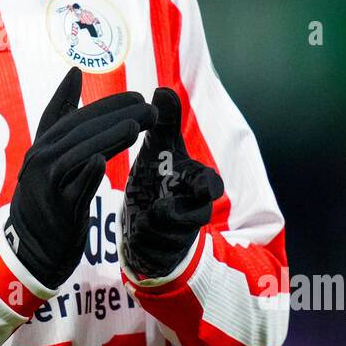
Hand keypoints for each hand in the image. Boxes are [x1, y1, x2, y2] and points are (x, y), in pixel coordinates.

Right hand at [5, 67, 156, 290]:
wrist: (33, 248)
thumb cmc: (47, 196)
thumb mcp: (49, 154)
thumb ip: (60, 116)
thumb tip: (75, 72)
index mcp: (41, 146)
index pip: (71, 116)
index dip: (103, 104)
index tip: (135, 95)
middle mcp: (40, 161)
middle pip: (79, 131)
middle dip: (115, 116)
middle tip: (148, 109)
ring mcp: (47, 185)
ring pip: (80, 154)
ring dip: (108, 138)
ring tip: (138, 127)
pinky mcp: (59, 210)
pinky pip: (75, 188)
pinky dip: (87, 173)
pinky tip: (103, 160)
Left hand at [122, 87, 222, 280]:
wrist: (148, 221)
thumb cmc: (158, 179)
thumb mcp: (160, 150)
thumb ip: (163, 123)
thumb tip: (162, 89)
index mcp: (196, 184)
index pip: (211, 185)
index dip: (206, 185)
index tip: (199, 185)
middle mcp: (194, 211)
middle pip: (194, 216)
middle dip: (173, 213)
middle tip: (156, 208)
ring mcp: (181, 236)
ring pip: (169, 235)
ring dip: (150, 226)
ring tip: (140, 217)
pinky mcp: (166, 255)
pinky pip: (154, 251)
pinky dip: (141, 241)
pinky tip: (135, 233)